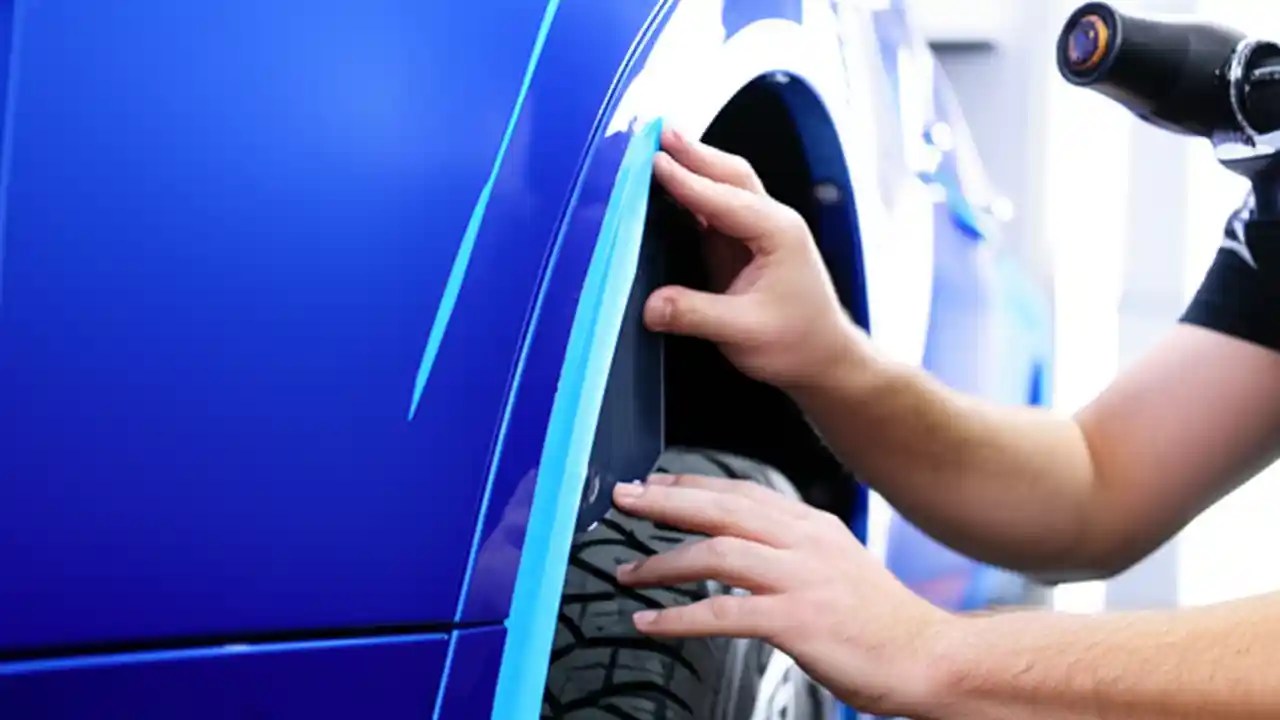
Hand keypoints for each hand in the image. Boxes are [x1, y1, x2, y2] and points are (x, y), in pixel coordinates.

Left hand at [611, 473, 954, 716]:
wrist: (928, 657)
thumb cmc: (881, 621)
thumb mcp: (837, 562)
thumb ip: (793, 546)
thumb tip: (744, 540)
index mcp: (812, 525)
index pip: (740, 492)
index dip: (691, 485)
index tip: (655, 484)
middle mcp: (804, 542)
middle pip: (720, 508)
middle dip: (664, 502)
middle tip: (624, 499)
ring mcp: (800, 579)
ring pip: (715, 553)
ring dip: (661, 563)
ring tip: (627, 572)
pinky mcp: (796, 620)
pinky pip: (722, 613)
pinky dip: (677, 617)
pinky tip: (651, 622)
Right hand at [645, 127, 867, 390]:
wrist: (823, 358)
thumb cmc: (796, 342)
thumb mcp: (744, 332)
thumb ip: (696, 315)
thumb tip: (651, 306)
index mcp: (777, 232)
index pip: (723, 198)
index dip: (686, 180)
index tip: (653, 162)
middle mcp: (772, 222)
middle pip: (730, 174)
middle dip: (693, 152)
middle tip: (656, 131)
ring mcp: (760, 230)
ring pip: (727, 183)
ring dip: (695, 163)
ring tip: (660, 145)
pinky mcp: (746, 244)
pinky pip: (717, 206)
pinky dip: (694, 189)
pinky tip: (671, 184)